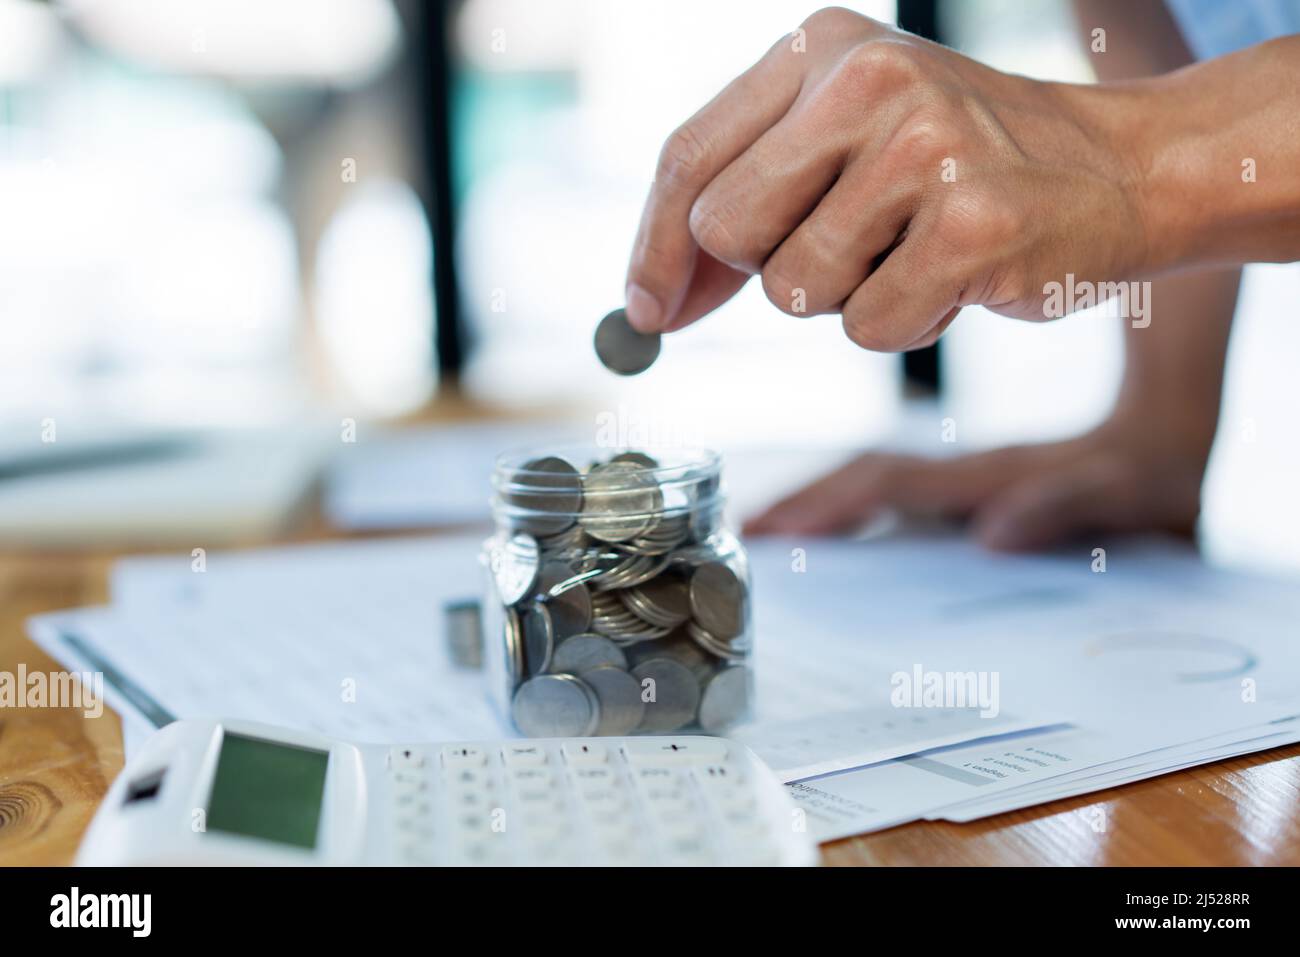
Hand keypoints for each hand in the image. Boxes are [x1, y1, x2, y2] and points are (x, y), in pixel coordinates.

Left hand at [624, 6, 1151, 350]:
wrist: (1119, 169)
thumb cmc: (961, 167)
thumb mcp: (848, 141)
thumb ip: (750, 200)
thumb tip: (654, 302)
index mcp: (823, 48)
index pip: (689, 157)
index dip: (654, 246)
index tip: (649, 312)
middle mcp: (866, 81)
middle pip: (728, 230)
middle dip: (773, 266)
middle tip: (851, 245)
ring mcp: (923, 149)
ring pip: (796, 290)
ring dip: (848, 297)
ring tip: (915, 250)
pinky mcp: (971, 224)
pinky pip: (870, 327)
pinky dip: (906, 324)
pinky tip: (956, 276)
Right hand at [742, 414, 1208, 550]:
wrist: (1172, 431)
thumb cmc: (1149, 478)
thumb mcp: (1126, 496)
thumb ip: (1067, 506)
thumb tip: (992, 535)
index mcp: (990, 474)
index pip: (891, 485)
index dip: (829, 504)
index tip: (772, 526)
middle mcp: (967, 472)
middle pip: (869, 478)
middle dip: (806, 501)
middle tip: (748, 530)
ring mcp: (967, 478)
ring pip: (879, 480)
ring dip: (823, 500)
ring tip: (769, 527)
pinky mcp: (974, 488)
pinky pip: (901, 491)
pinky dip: (858, 504)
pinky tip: (832, 527)